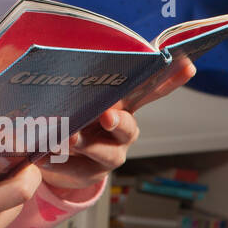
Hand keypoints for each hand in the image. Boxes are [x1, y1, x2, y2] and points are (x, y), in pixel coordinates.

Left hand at [36, 55, 195, 200]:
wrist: (57, 155)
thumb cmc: (73, 113)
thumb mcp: (80, 94)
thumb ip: (83, 79)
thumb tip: (72, 52)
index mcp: (125, 106)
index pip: (152, 90)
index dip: (171, 79)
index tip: (187, 65)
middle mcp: (123, 132)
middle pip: (128, 127)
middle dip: (118, 121)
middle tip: (107, 115)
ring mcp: (109, 155)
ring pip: (103, 152)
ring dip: (84, 143)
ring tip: (66, 137)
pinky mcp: (89, 175)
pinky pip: (75, 169)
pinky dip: (57, 162)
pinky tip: (41, 156)